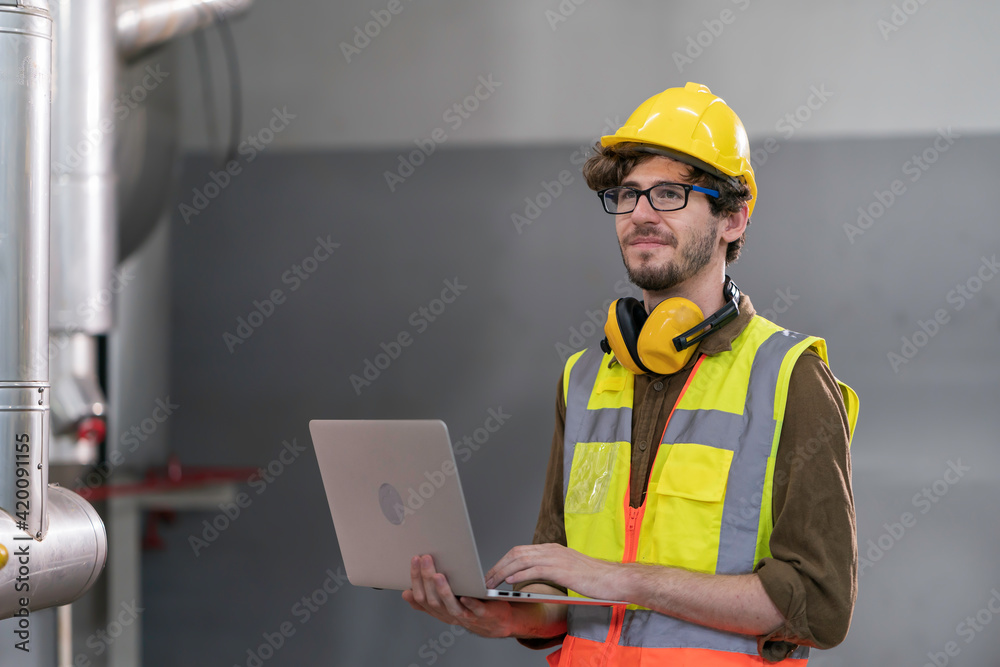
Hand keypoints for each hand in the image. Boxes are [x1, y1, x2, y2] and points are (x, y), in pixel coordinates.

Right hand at [402, 554, 516, 637]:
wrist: (495, 624)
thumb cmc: (469, 610)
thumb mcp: (445, 605)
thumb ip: (427, 600)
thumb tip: (406, 593)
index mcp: (439, 611)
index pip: (421, 597)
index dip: (416, 579)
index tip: (414, 560)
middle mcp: (449, 615)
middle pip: (433, 600)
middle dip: (427, 578)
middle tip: (425, 559)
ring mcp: (466, 616)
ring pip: (450, 606)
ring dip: (443, 591)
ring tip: (437, 575)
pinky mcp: (483, 615)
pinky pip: (475, 610)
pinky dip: (469, 604)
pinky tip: (465, 596)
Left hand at [485, 544, 623, 601]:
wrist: (613, 579)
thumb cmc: (592, 578)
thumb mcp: (566, 570)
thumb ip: (548, 570)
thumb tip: (528, 577)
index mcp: (552, 549)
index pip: (521, 551)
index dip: (504, 561)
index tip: (493, 572)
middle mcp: (551, 549)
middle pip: (517, 553)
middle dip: (498, 565)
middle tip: (487, 579)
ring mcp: (556, 558)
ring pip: (522, 559)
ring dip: (503, 571)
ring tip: (492, 582)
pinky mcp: (561, 569)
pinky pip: (535, 570)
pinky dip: (519, 575)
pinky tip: (510, 581)